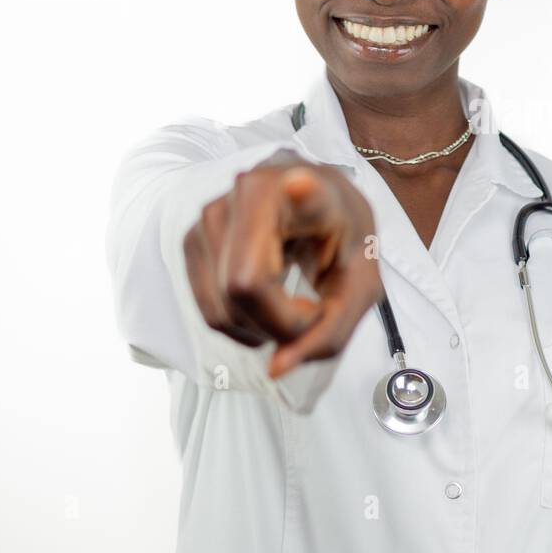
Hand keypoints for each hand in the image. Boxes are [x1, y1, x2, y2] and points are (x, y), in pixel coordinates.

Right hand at [182, 154, 382, 377]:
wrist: (317, 207)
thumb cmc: (341, 240)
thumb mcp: (360, 286)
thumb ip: (332, 331)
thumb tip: (276, 368)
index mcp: (306, 189)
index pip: (301, 197)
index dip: (303, 194)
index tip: (302, 184)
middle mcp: (245, 193)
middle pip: (244, 288)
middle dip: (281, 325)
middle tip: (311, 312)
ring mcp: (209, 216)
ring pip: (221, 309)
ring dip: (262, 330)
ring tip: (292, 305)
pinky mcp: (191, 242)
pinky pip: (210, 311)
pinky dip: (242, 325)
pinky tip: (267, 303)